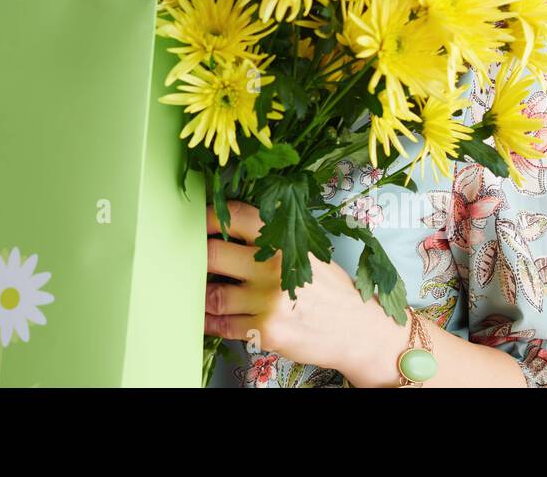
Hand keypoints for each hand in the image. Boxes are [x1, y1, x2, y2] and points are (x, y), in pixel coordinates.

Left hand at [205, 200, 400, 374]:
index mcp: (285, 239)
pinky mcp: (265, 330)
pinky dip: (207, 320)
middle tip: (186, 257)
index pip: (235, 217)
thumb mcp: (308, 250)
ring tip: (195, 288)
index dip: (207, 217)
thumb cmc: (330, 289)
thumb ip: (273, 238)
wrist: (359, 330)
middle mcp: (274, 266)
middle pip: (213, 253)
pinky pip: (221, 324)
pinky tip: (204, 315)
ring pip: (212, 293)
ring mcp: (268, 300)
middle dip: (194, 256)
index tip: (194, 223)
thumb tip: (227, 228)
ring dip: (199, 292)